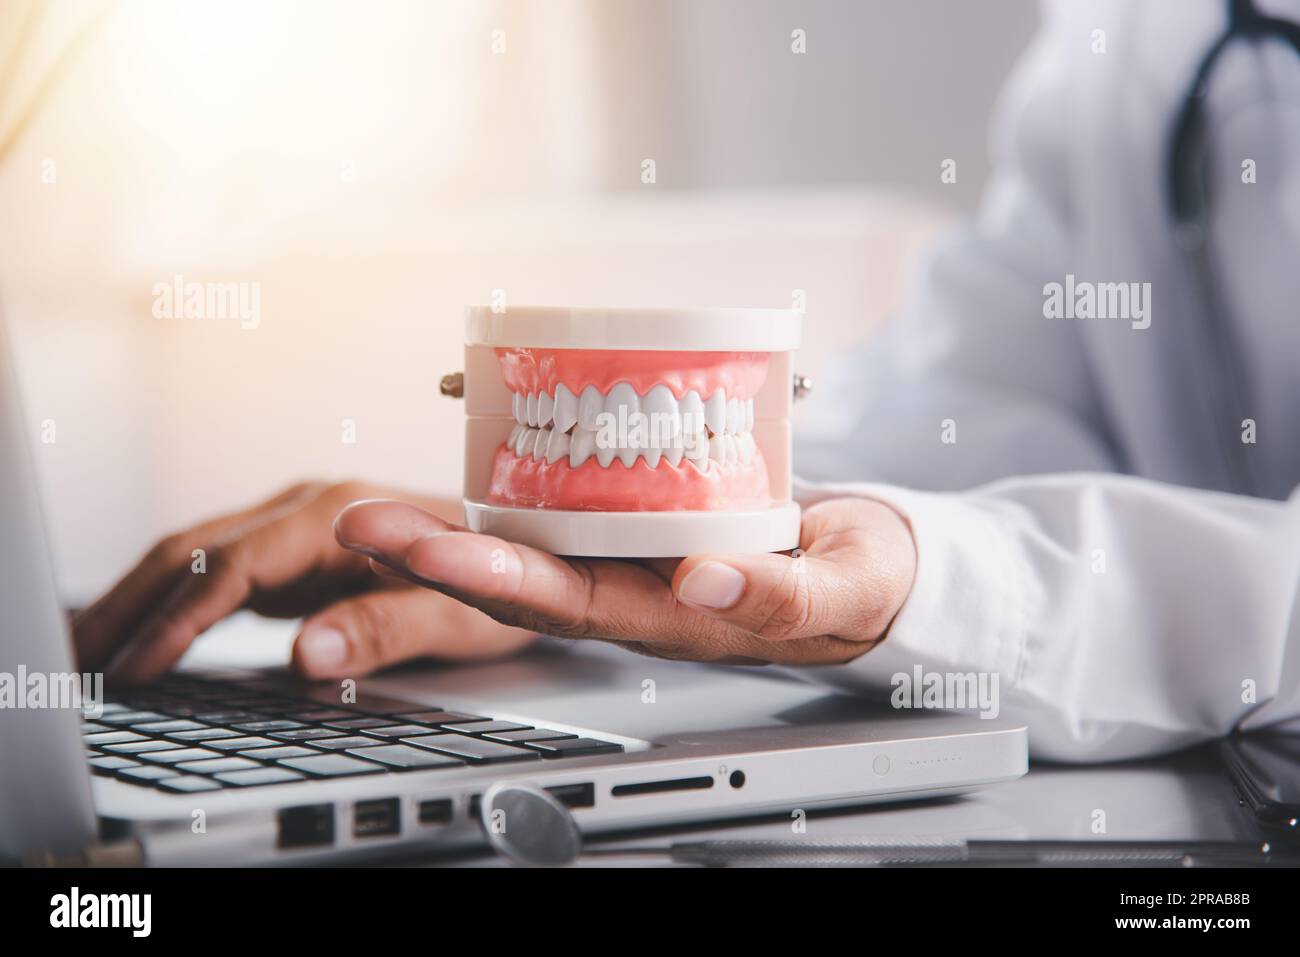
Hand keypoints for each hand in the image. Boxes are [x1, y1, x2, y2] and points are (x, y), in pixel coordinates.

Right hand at [74, 481, 536, 683]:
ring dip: (137, 600)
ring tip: (91, 652)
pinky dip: (172, 599)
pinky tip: (150, 635)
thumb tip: (305, 653)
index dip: (178, 619)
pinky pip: (218, 567)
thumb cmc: (501, 576)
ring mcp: (298, 521)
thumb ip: (385, 629)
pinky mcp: (298, 545)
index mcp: (338, 513)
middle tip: (78, 663)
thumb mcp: (458, 618)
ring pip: (194, 553)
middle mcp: (309, 506)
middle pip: (193, 550)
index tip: (137, 668)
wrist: (532, 546)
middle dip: (127, 605)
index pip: (232, 566)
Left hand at [335, 496, 916, 665]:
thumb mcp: (841, 589)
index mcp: (673, 617)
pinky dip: (504, 486)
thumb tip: (707, 580)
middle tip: (360, 526)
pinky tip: (456, 459)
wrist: (865, 566)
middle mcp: (632, 591)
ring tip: (373, 508)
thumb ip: (782, 594)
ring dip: (447, 529)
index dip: (497, 581)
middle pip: (519, 579)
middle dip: (435, 556)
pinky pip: (560, 505)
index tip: (432, 553)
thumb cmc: (857, 580)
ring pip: (524, 545)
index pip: (570, 605)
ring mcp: (627, 557)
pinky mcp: (635, 518)